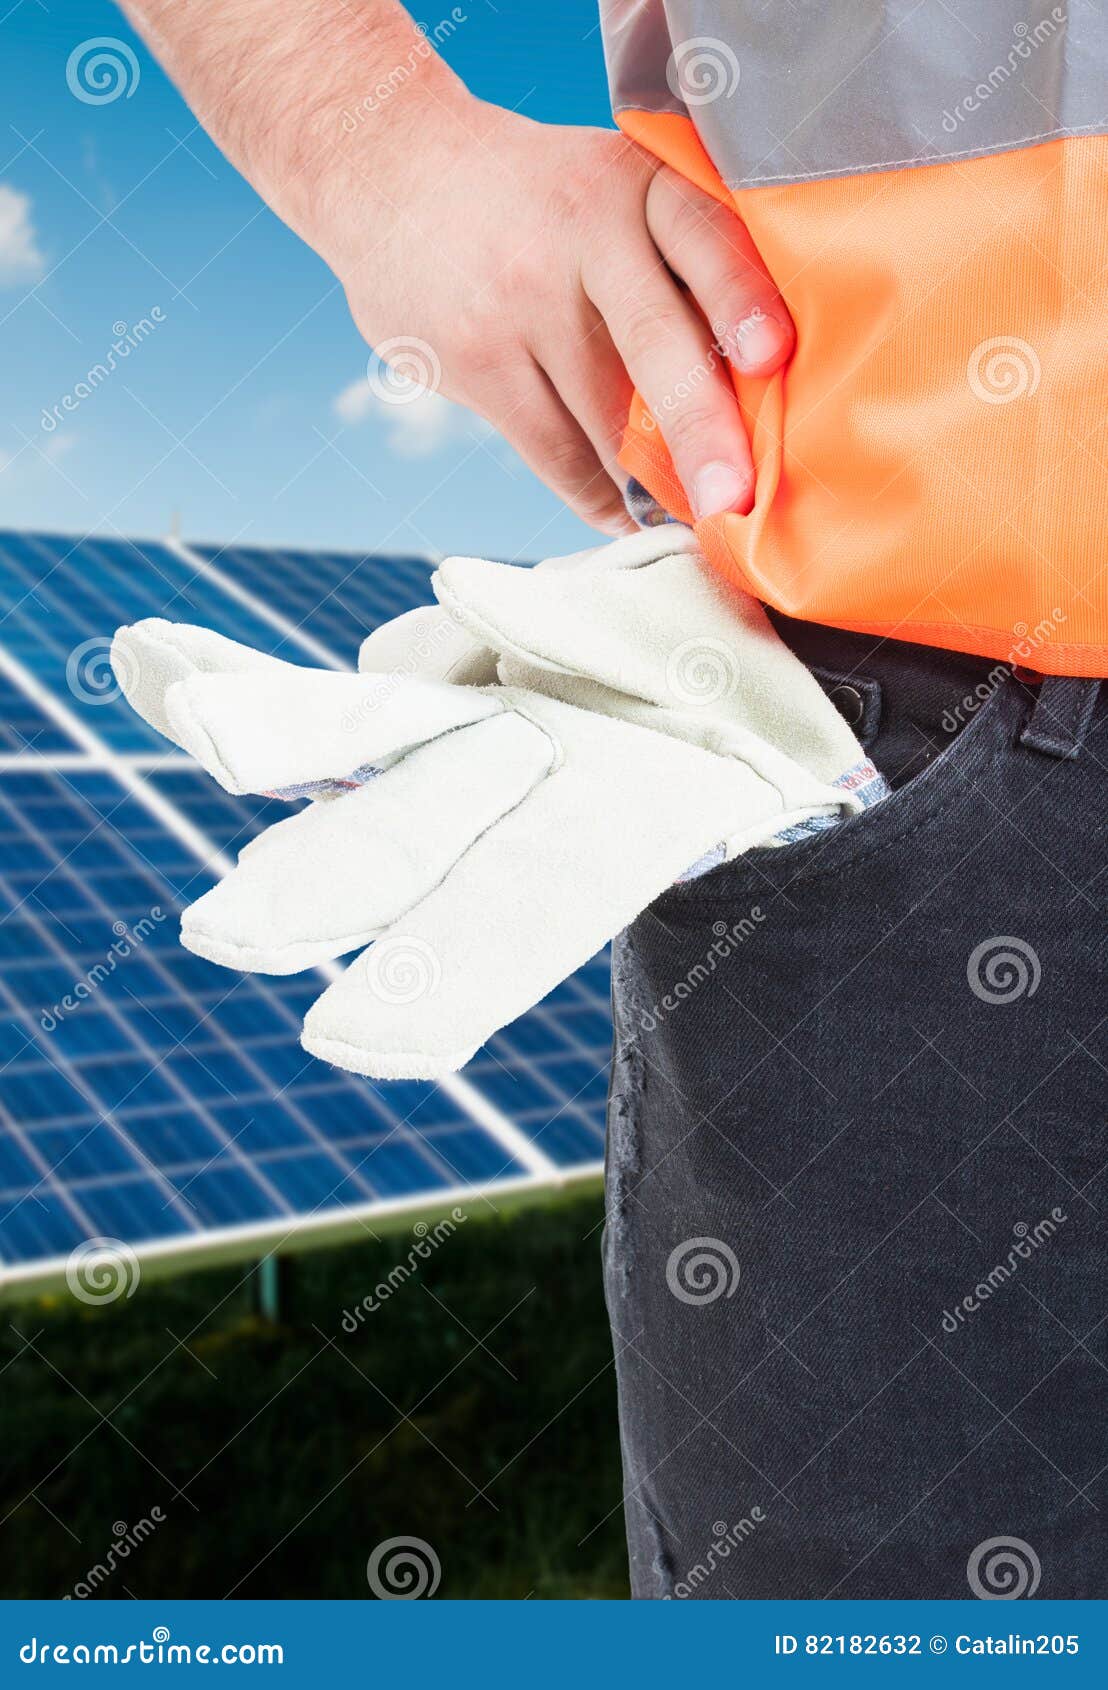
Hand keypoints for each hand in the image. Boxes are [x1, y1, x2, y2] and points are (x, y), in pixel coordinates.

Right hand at [120, 0, 792, 531]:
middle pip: (652, 343)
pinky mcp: (477, 361)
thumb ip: (674, 255)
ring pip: (603, 419)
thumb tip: (759, 379)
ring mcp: (519, 303)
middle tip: (734, 503)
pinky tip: (626, 513)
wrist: (388, 169)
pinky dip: (598, 495)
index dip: (740, 297)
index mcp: (630, 186)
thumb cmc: (536, 201)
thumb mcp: (607, 184)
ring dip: (654, 483)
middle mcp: (577, 237)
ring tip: (694, 518)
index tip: (772, 358)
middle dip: (701, 431)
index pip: (699, 237)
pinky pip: (554, 454)